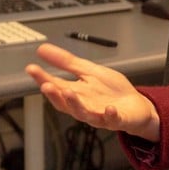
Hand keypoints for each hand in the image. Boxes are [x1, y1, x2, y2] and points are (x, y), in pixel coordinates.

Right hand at [26, 43, 160, 140]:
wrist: (136, 106)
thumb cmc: (111, 91)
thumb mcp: (89, 71)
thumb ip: (67, 62)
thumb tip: (43, 49)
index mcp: (77, 94)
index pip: (56, 86)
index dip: (43, 78)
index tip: (31, 68)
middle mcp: (84, 106)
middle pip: (65, 103)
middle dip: (55, 95)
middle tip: (45, 85)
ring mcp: (100, 115)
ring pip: (84, 114)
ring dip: (76, 104)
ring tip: (68, 92)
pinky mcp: (117, 120)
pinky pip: (112, 119)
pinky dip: (109, 114)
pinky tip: (109, 108)